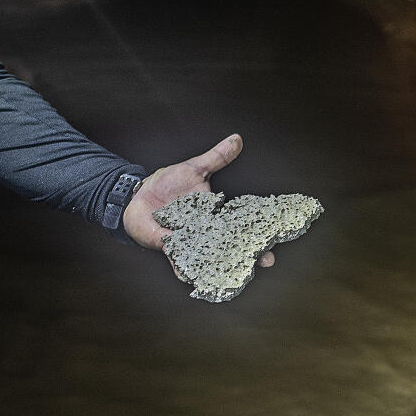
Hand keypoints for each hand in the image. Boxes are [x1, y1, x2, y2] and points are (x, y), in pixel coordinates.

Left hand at [119, 134, 273, 276]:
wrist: (140, 195)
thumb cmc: (167, 183)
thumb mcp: (193, 168)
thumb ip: (216, 158)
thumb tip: (236, 139)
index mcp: (214, 214)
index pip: (240, 224)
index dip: (258, 232)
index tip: (275, 237)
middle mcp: (205, 231)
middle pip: (230, 245)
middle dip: (247, 254)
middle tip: (265, 261)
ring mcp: (189, 241)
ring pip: (208, 257)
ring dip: (219, 266)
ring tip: (230, 274)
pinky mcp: (170, 246)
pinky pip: (178, 260)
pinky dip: (182, 268)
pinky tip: (189, 276)